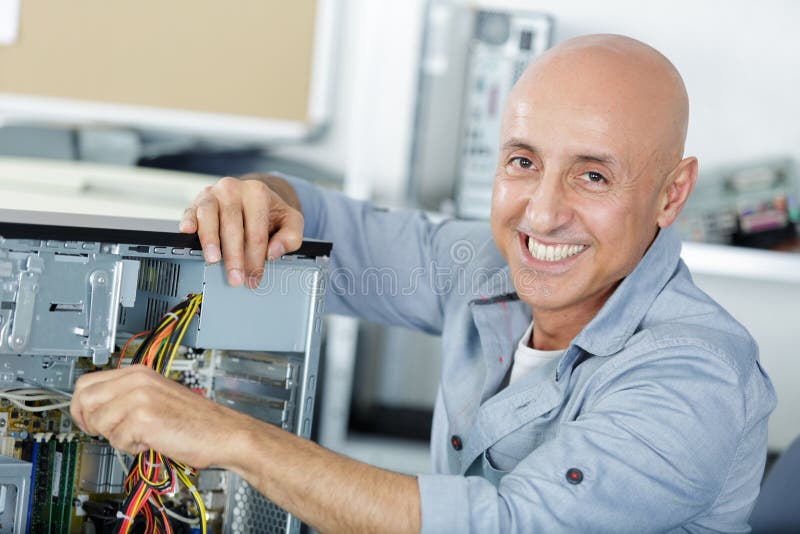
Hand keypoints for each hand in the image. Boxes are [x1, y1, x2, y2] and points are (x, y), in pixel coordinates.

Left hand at [70, 365, 247, 468]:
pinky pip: (116, 440)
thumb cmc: (195, 419)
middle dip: (92, 422)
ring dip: (115, 436)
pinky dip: (131, 447)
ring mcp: (140, 397)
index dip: (81, 405)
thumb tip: (93, 407)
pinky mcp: (144, 418)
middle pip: (85, 399)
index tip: (88, 419)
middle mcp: (138, 380)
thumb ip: (127, 395)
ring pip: (98, 422)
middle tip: (113, 431)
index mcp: (139, 372)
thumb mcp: (157, 396)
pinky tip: (151, 441)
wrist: (223, 432)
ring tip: (140, 435)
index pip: (87, 382)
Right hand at [180, 175, 303, 287]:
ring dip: (210, 240)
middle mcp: (233, 190)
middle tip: (236, 278)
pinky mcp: (197, 201)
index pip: (257, 231)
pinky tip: (188, 233)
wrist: (252, 196)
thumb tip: (274, 252)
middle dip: (234, 256)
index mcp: (257, 193)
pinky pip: (190, 210)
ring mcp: (213, 194)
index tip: (254, 277)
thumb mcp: (291, 221)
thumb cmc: (270, 212)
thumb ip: (290, 237)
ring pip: (209, 216)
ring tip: (213, 260)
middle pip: (233, 226)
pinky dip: (188, 221)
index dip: (256, 258)